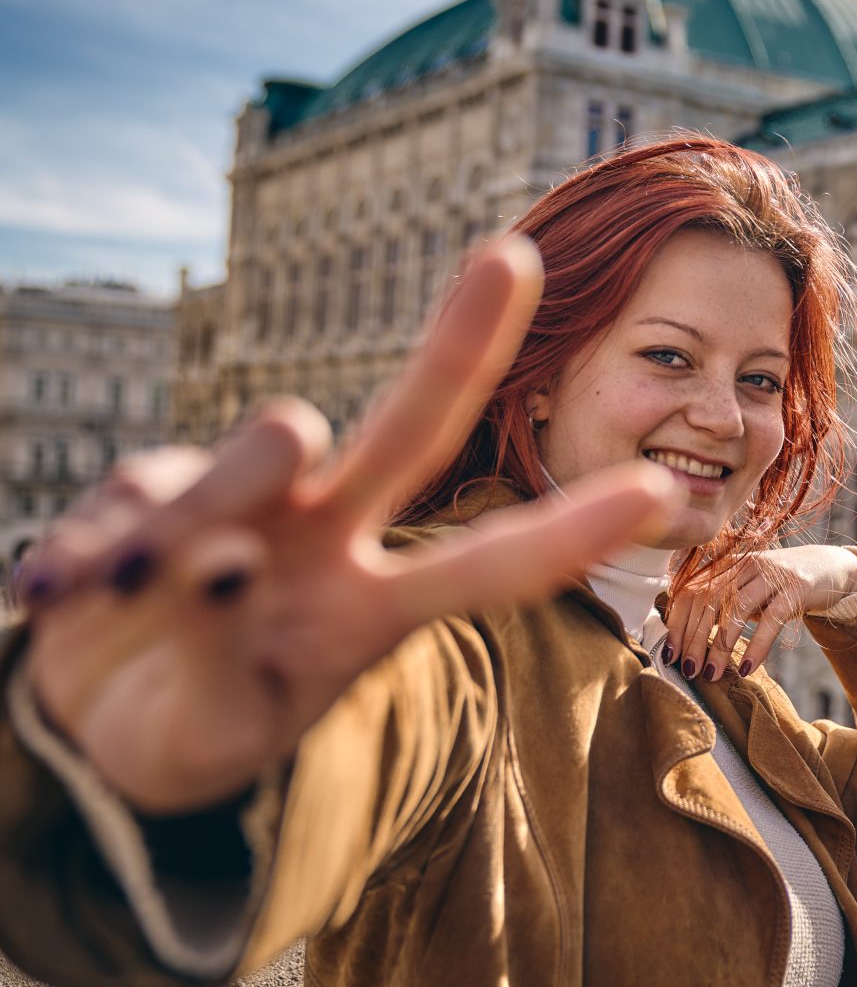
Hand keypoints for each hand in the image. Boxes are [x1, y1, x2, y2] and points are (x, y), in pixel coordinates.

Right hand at [18, 237, 682, 814]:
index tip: (658, 491)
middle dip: (462, 342)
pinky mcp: (149, 495)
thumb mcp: (211, 729)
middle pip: (411, 427)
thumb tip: (224, 548)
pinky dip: (94, 555)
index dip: (566, 534)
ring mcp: (244, 506)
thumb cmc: (190, 722)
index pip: (486, 567)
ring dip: (218, 504)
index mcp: (374, 607)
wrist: (90, 728)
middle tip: (515, 257)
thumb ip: (217, 646)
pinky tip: (68, 589)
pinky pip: (133, 505)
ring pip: (264, 453)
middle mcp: (327, 535)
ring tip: (146, 580)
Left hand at [662, 544, 856, 681]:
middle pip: (709, 600)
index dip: (677, 623)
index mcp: (730, 563)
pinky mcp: (797, 588)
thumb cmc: (783, 585)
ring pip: (735, 610)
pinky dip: (756, 647)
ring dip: (720, 646)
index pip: (692, 589)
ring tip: (710, 673)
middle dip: (694, 639)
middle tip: (688, 669)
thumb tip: (689, 638)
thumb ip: (723, 603)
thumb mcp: (749, 588)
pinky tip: (747, 669)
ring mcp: (773, 574)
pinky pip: (771, 620)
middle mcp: (747, 563)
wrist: (832, 568)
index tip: (670, 653)